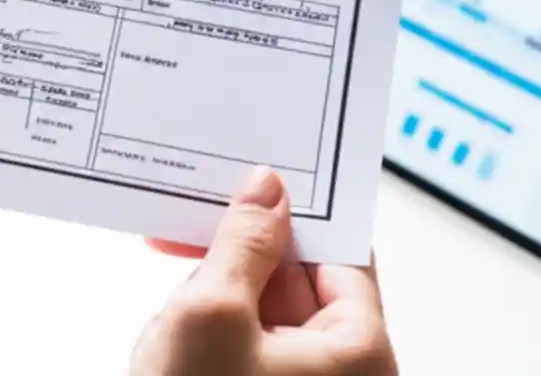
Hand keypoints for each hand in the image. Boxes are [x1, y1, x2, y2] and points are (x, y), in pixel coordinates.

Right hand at [130, 168, 395, 375]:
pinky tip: (180, 312)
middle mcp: (346, 374)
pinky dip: (219, 318)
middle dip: (249, 249)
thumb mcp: (210, 311)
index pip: (343, 255)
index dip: (298, 214)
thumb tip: (266, 192)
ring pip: (273, 310)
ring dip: (225, 284)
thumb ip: (242, 242)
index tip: (259, 183)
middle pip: (306, 281)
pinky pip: (254, 341)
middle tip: (203, 217)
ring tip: (182, 276)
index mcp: (360, 352)